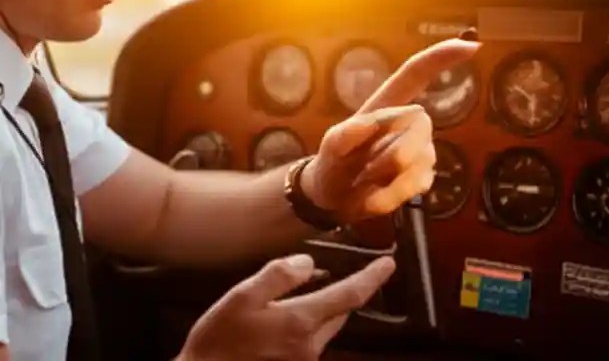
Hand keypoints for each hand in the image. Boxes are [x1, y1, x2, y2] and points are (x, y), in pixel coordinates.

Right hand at [176, 253, 395, 360]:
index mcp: (301, 322)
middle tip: (321, 277)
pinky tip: (275, 327)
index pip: (349, 295)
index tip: (389, 263)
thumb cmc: (219, 339)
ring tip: (286, 303)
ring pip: (323, 329)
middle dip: (338, 294)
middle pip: (338, 313)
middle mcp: (310, 346)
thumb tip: (308, 262)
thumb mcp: (242, 296)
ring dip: (316, 312)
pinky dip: (302, 328)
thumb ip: (278, 276)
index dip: (372, 278)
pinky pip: (308, 343)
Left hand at [304, 38, 480, 222]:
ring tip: (365, 180)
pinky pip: (417, 184)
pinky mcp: (423, 176)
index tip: (471, 46)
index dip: (441, 59)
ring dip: (389, 177)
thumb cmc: (332, 162)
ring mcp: (419, 150)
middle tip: (365, 168)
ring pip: (421, 158)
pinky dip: (391, 195)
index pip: (414, 75)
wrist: (333, 199)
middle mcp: (408, 123)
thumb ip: (346, 134)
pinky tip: (374, 195)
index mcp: (385, 106)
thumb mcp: (330, 147)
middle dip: (396, 150)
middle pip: (423, 123)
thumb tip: (371, 121)